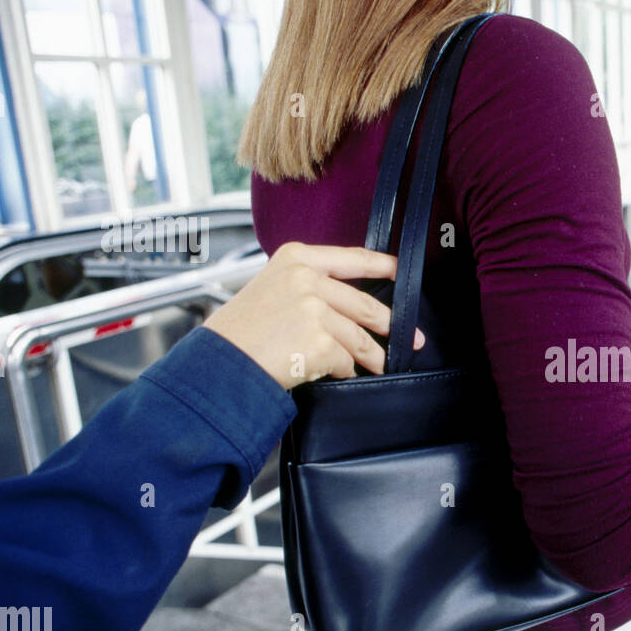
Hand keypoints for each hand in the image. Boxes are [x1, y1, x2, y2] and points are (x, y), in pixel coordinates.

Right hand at [203, 242, 422, 389]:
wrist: (221, 360)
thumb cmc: (241, 330)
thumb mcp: (271, 286)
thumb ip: (308, 284)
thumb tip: (349, 301)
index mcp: (297, 258)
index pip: (353, 257)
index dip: (383, 265)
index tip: (401, 272)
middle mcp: (307, 279)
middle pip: (365, 303)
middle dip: (391, 324)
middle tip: (410, 337)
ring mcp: (315, 310)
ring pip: (360, 336)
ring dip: (373, 355)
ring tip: (379, 364)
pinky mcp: (319, 342)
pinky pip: (345, 360)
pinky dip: (343, 370)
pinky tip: (333, 373)